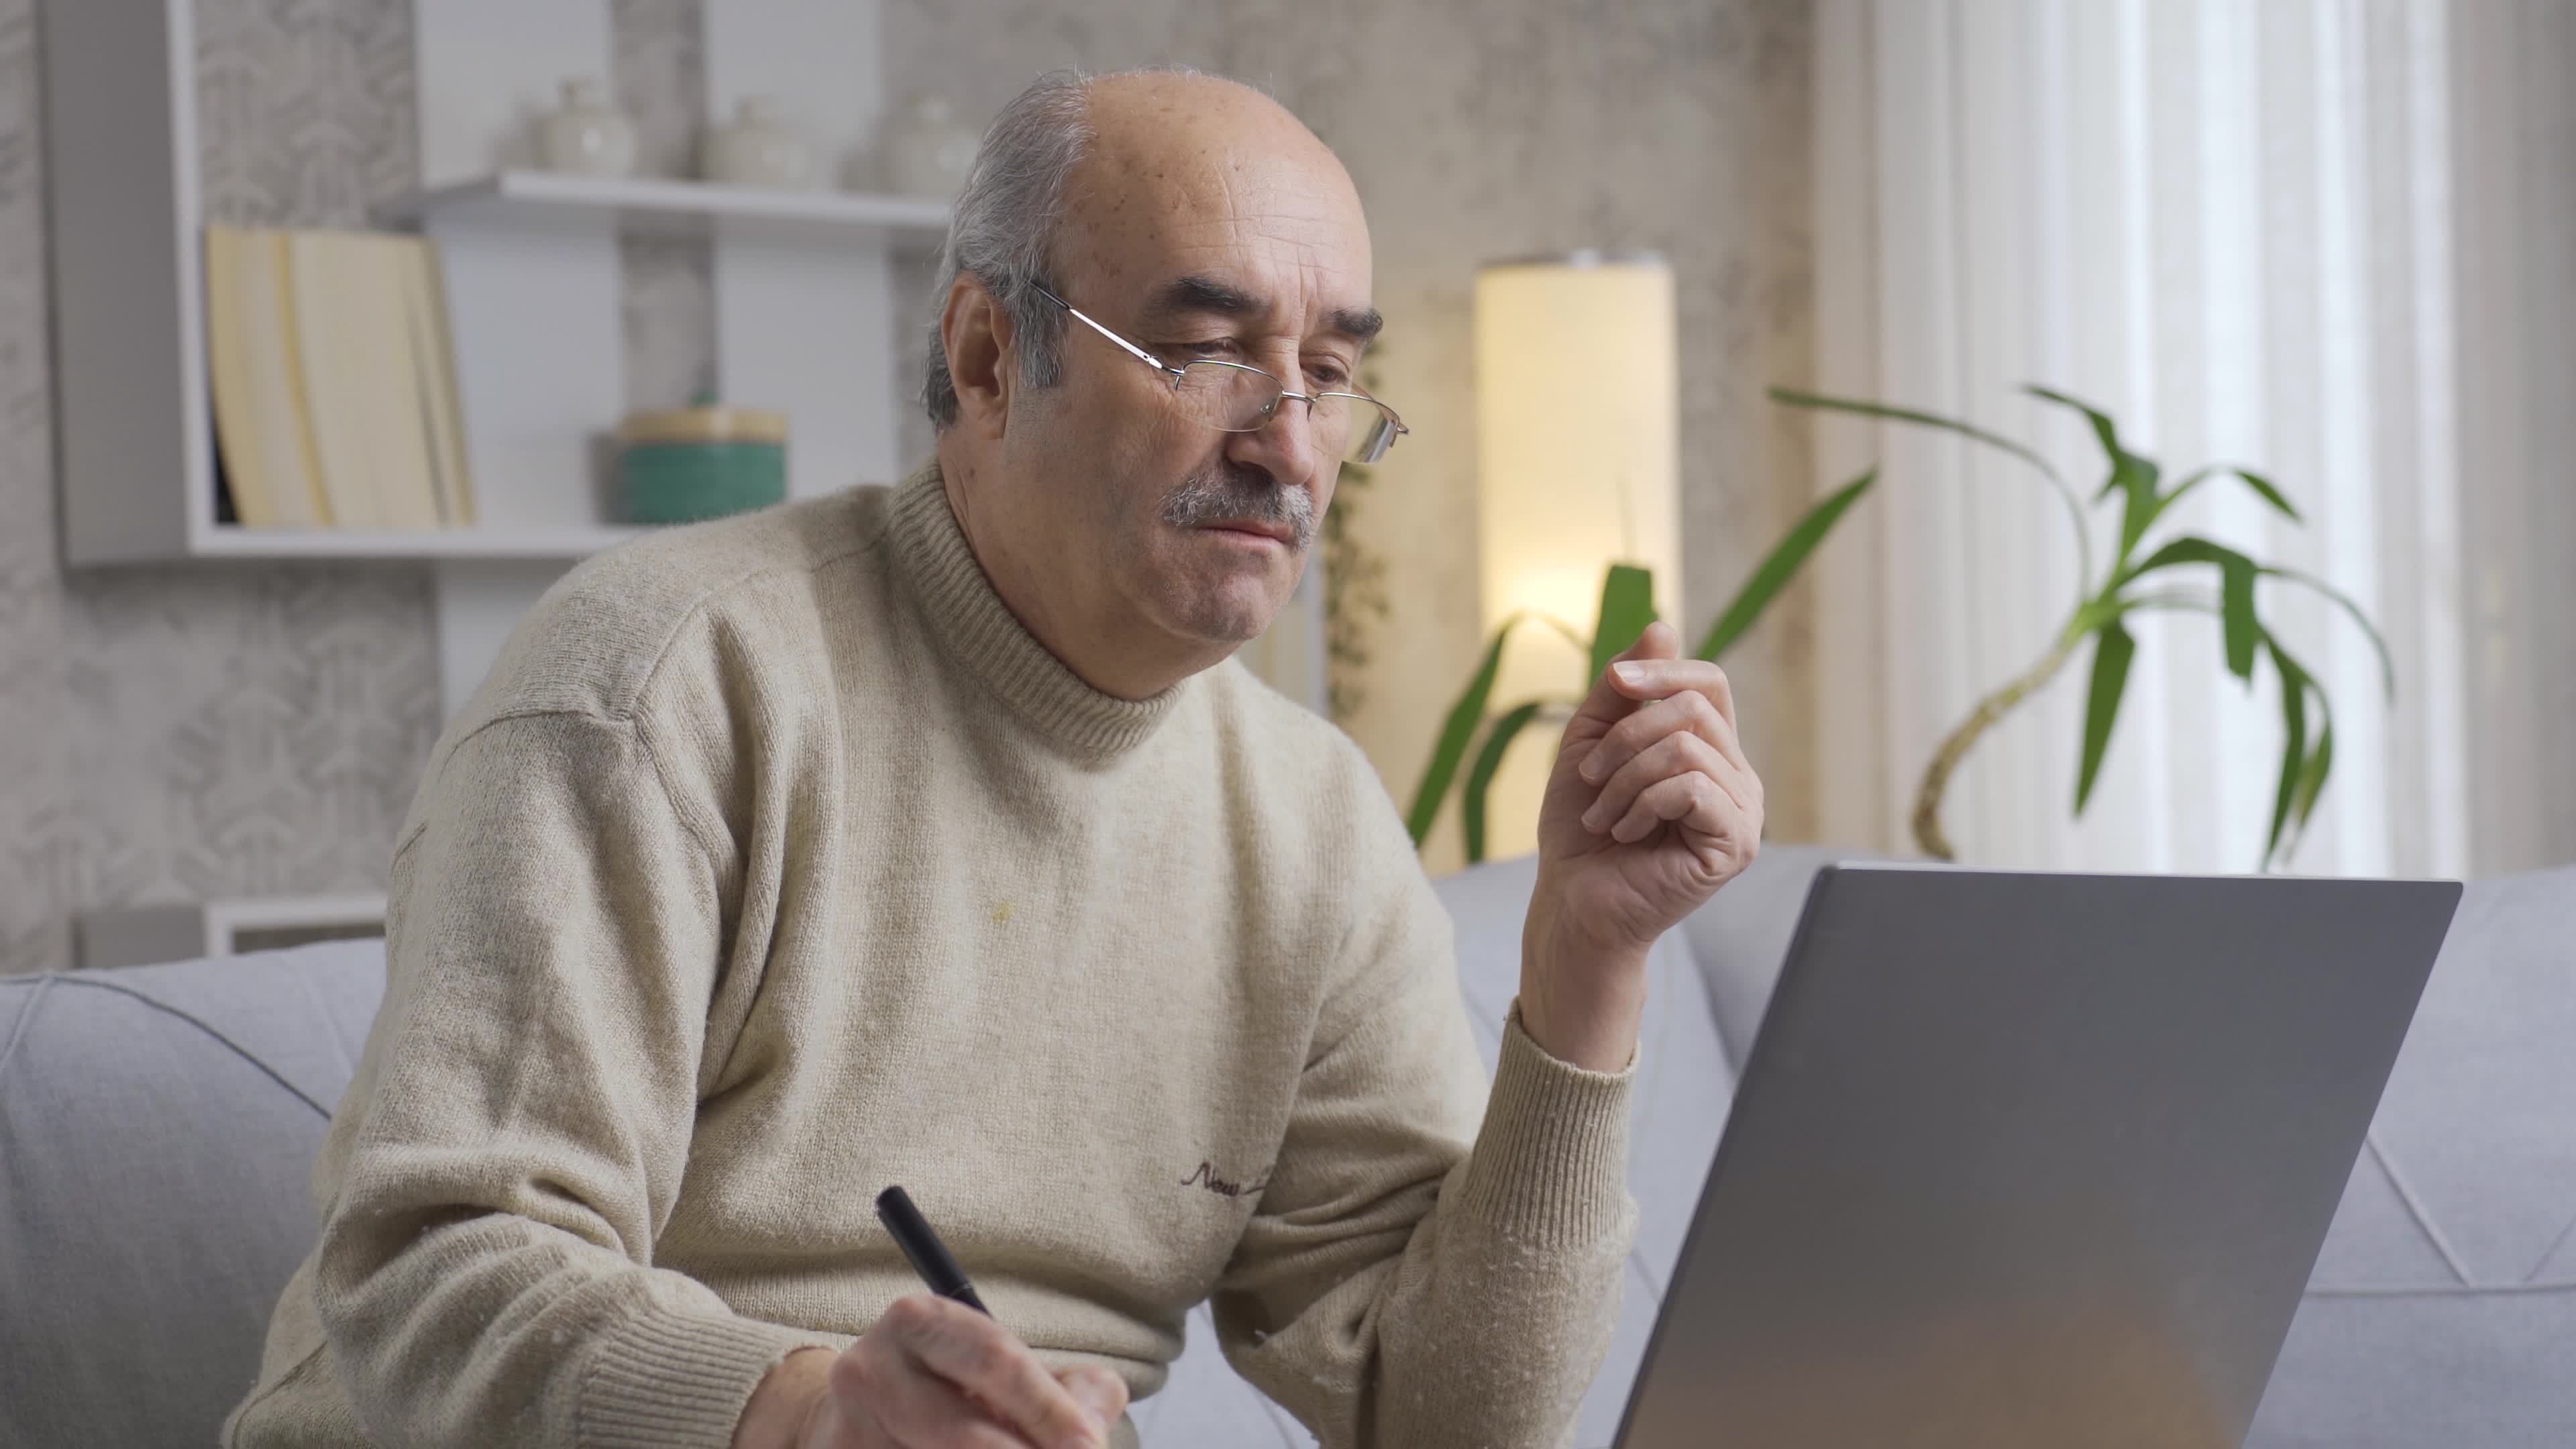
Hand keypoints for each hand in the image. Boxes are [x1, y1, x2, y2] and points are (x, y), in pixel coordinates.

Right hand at [741, 1296, 1125, 1448]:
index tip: (1089, 1444)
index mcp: (922, 1321)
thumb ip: (1064, 1388)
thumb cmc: (948, 1389)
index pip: (996, 1362)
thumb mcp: (1002, 1369)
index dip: (1049, 1410)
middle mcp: (874, 1365)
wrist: (851, 1417)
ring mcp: (851, 1424)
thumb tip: (1092, 1426)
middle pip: (963, 1428)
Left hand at [1520, 621, 1763, 1070]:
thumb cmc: (1581, 830)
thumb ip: (1626, 689)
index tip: (1614, 684)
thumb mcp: (1591, 742)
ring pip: (1687, 746)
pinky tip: (1626, 832)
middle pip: (1695, 707)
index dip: (1662, 670)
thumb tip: (1662, 626)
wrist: (1572, 903)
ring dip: (1624, 778)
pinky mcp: (1737, 844)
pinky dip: (1643, 802)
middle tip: (1589, 777)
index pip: (1708, 682)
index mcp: (1710, 751)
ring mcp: (1743, 812)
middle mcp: (1737, 777)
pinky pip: (1693, 786)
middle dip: (1626, 735)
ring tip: (1604, 816)